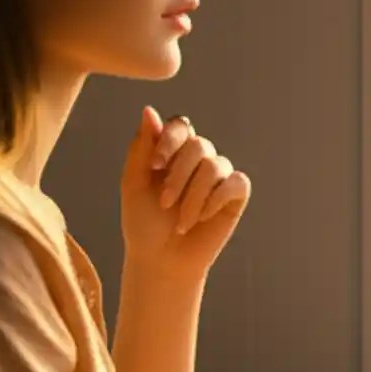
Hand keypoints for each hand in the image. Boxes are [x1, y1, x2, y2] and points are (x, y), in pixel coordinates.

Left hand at [120, 106, 250, 280]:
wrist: (161, 261)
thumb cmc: (144, 223)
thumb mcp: (134, 183)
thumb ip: (141, 148)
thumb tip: (149, 110)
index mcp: (173, 151)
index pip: (180, 126)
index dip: (169, 140)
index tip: (155, 167)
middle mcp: (199, 159)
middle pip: (199, 145)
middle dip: (179, 175)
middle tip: (165, 203)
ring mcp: (219, 176)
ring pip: (215, 165)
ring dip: (194, 195)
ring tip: (181, 220)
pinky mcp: (236, 196)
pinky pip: (236, 183)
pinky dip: (217, 199)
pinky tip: (203, 217)